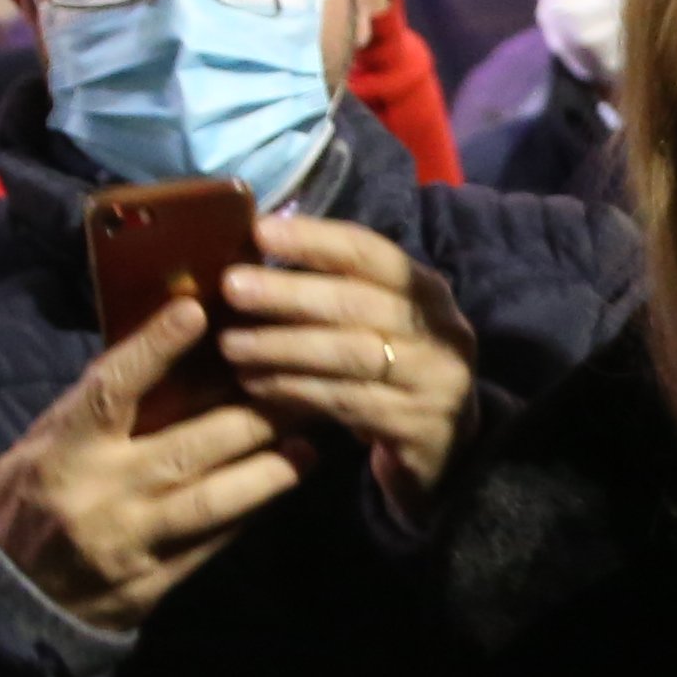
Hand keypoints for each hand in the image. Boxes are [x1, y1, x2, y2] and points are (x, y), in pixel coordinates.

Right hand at [0, 304, 299, 631]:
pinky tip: (285, 480)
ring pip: (212, 500)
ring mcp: (131, 542)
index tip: (198, 311)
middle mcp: (99, 495)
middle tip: (297, 381)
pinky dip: (253, 509)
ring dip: (269, 470)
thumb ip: (92, 406)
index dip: (154, 349)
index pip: (111, 392)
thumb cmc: (32, 500)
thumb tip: (154, 347)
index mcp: (62, 451)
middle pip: (186, 447)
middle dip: (250, 414)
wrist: (14, 601)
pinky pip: (214, 542)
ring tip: (310, 442)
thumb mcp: (43, 445)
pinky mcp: (155, 582)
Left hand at [218, 213, 481, 512]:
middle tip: (231, 287)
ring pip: (351, 354)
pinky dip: (297, 390)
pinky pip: (348, 402)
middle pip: (360, 303)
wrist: (446, 446)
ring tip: (230, 343)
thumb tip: (255, 250)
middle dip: (290, 292)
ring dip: (285, 346)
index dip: (316, 240)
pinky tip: (256, 385)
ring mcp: (435, 379)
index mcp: (427, 290)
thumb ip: (334, 290)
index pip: (372, 253)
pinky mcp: (419, 426)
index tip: (259, 230)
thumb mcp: (378, 323)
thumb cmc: (393, 370)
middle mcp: (440, 329)